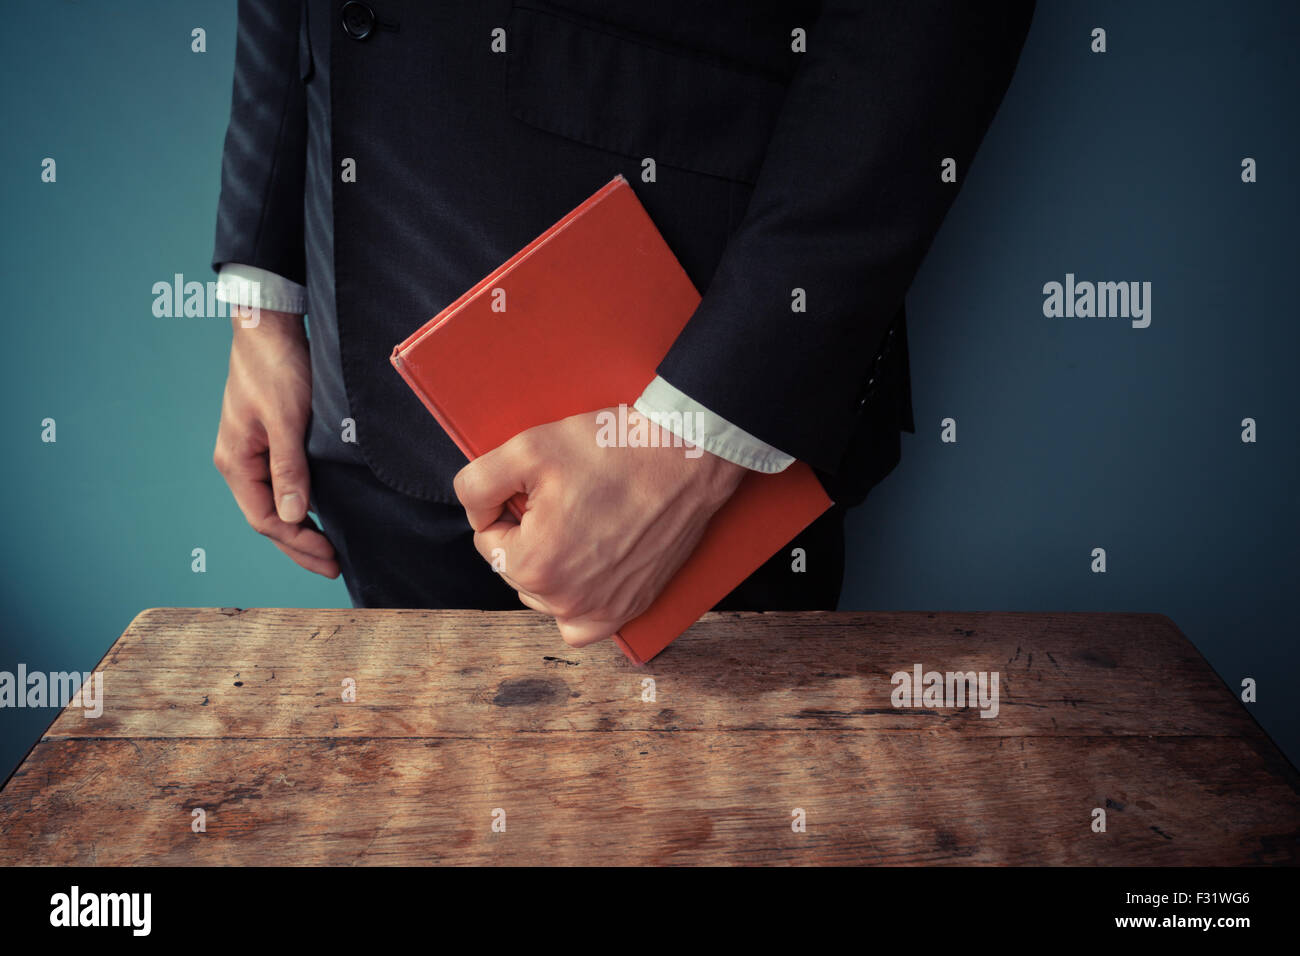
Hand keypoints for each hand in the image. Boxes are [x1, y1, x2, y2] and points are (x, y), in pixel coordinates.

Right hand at [212, 307, 338, 577]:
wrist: (271, 325)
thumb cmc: (275, 366)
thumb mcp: (286, 419)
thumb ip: (289, 468)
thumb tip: (294, 516)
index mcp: (236, 460)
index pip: (264, 518)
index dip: (297, 543)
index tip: (330, 558)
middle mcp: (241, 461)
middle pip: (268, 517)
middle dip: (300, 545)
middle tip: (334, 566)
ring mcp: (255, 451)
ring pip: (277, 502)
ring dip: (302, 527)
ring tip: (330, 549)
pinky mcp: (272, 439)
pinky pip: (285, 483)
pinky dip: (304, 503)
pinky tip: (323, 512)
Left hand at [453, 408, 745, 645]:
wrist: (687, 457)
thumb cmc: (612, 449)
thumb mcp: (526, 447)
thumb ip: (475, 485)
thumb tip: (476, 514)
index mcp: (534, 565)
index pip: (487, 539)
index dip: (508, 504)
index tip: (543, 486)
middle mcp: (566, 601)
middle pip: (516, 568)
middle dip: (530, 535)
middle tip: (568, 498)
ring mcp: (601, 610)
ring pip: (544, 595)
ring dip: (551, 565)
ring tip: (584, 521)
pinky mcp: (629, 609)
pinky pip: (580, 625)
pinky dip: (574, 603)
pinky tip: (586, 569)